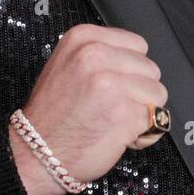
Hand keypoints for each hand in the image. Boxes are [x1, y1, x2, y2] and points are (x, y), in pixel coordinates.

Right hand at [8, 24, 168, 194]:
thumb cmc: (53, 117)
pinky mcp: (124, 113)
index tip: (114, 85)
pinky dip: (144, 133)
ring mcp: (111, 83)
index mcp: (83, 39)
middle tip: (112, 108)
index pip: (138, 45)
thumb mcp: (68, 66)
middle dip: (139, 92)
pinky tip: (120, 137)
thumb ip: (103, 57)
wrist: (36, 155)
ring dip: (144, 112)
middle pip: (150, 69)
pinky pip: (155, 119)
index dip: (131, 70)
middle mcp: (96, 55)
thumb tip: (139, 62)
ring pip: (158, 93)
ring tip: (115, 122)